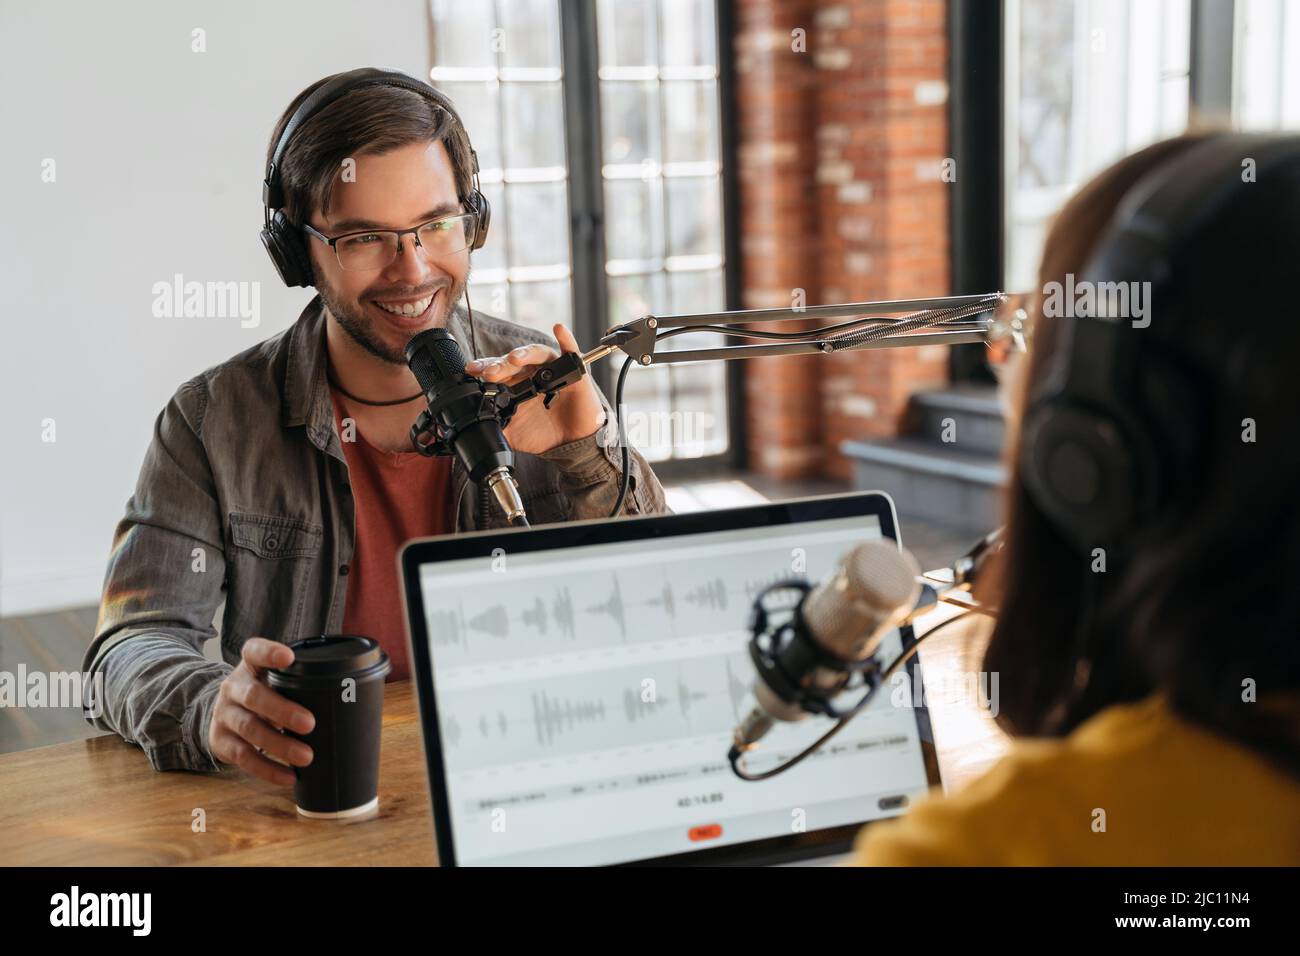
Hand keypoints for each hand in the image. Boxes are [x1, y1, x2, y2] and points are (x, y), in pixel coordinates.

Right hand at [208, 637, 314, 785]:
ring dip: (279, 745)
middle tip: (310, 723)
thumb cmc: (267, 692)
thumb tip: (355, 697)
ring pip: (249, 729)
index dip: (270, 653)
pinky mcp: (220, 741)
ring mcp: (224, 713)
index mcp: (251, 665)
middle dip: (282, 710)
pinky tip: (289, 776)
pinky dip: (267, 769)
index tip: (289, 658)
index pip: (255, 651)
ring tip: (306, 757)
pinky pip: (243, 757)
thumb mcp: (276, 679)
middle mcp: (234, 686)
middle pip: (254, 696)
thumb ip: (302, 681)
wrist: (225, 712)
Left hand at [464, 324, 605, 454]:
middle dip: (500, 365)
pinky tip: (558, 329)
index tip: (471, 370)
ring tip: (514, 357)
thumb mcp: (513, 433)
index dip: (484, 367)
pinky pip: (571, 351)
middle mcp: (531, 373)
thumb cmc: (542, 434)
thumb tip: (475, 430)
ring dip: (524, 353)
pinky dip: (566, 339)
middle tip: (489, 373)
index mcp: (514, 383)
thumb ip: (495, 427)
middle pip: (514, 361)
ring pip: (537, 354)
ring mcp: (552, 370)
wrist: (569, 444)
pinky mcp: (574, 372)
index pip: (497, 370)